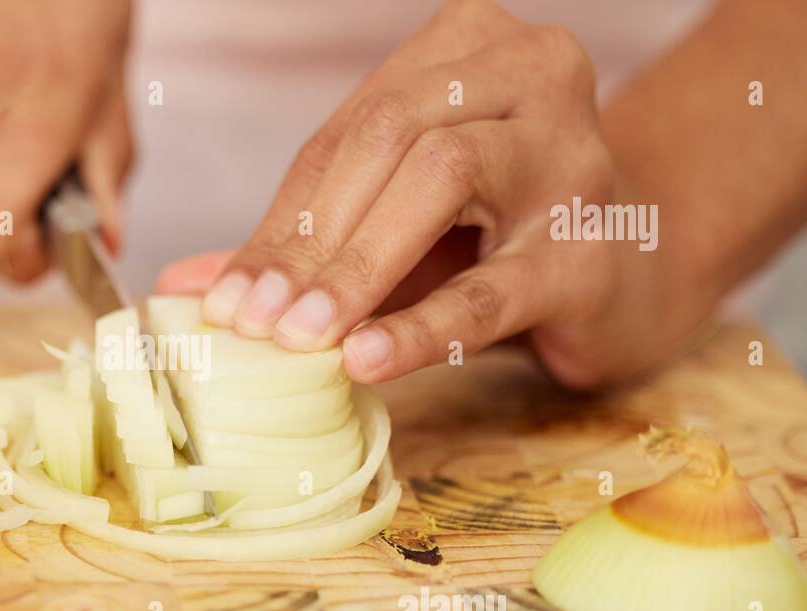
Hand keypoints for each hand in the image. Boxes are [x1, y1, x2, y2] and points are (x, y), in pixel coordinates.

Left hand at [159, 0, 688, 389]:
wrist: (630, 277)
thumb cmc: (497, 238)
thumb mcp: (395, 225)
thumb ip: (300, 241)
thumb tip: (185, 287)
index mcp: (469, 47)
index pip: (347, 131)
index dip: (279, 219)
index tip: (226, 300)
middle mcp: (530, 72)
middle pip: (388, 135)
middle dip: (310, 237)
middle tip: (255, 323)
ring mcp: (574, 150)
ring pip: (443, 175)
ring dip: (356, 268)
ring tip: (301, 338)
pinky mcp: (598, 243)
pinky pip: (496, 284)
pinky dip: (422, 324)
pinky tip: (367, 358)